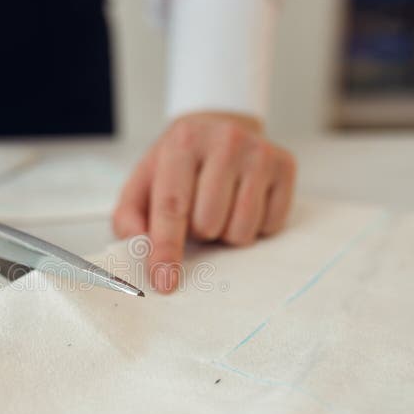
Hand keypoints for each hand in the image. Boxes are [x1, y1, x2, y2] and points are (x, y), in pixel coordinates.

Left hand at [113, 112, 296, 293]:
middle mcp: (225, 141)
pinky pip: (268, 226)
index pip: (173, 207)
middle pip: (209, 224)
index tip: (165, 282)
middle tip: (197, 211)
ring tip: (219, 207)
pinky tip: (243, 202)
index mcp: (183, 142)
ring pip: (241, 230)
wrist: (217, 131)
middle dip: (198, 232)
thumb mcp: (143, 183)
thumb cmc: (177, 166)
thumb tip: (137, 247)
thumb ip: (128, 218)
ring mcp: (259, 153)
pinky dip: (253, 226)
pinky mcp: (285, 166)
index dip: (166, 249)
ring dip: (225, 232)